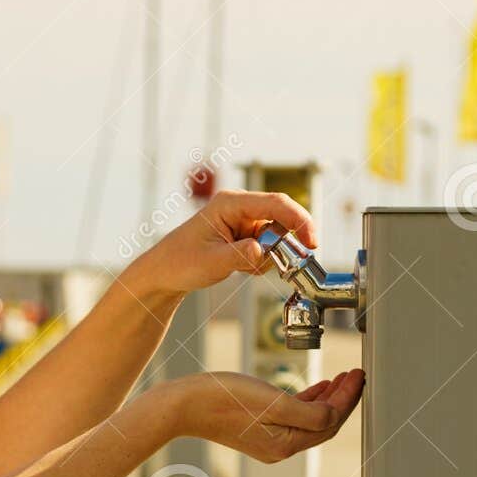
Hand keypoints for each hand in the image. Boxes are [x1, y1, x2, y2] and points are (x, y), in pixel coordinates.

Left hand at [131, 188, 316, 298]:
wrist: (164, 273)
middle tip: (279, 265)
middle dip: (284, 244)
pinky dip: (261, 262)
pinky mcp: (244, 236)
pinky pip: (267, 248)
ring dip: (269, 257)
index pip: (275, 204)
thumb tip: (264, 252)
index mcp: (230, 203)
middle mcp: (239, 208)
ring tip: (242, 269)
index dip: (298, 220)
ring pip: (276, 237)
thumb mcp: (211, 262)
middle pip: (281, 219)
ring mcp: (243, 222)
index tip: (312, 242)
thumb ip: (241, 256)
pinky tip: (240, 268)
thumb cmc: (180, 262)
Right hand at [170, 367, 364, 463]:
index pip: (331, 422)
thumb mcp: (274, 402)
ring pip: (311, 421)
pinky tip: (316, 388)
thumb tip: (336, 415)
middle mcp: (281, 449)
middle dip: (343, 399)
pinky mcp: (259, 431)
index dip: (349, 398)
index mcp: (286, 444)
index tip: (360, 374)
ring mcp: (269, 442)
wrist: (185, 405)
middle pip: (324, 425)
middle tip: (356, 374)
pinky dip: (309, 402)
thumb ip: (310, 412)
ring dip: (329, 400)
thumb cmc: (224, 398)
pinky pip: (294, 419)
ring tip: (342, 378)